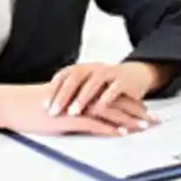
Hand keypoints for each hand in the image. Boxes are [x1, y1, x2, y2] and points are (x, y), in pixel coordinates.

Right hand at [0, 84, 152, 135]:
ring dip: (129, 120)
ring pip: (109, 112)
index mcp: (83, 91)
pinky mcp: (68, 117)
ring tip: (144, 128)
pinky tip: (122, 134)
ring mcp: (77, 106)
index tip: (147, 112)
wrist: (14, 104)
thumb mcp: (62, 105)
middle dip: (138, 112)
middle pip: (117, 102)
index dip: (132, 103)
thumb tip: (90, 115)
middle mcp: (83, 95)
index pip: (113, 96)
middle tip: (155, 120)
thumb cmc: (35, 107)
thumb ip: (77, 107)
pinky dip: (109, 129)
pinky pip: (93, 123)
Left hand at [44, 61, 164, 122]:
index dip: (53, 89)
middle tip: (54, 111)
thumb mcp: (88, 86)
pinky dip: (106, 98)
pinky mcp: (124, 80)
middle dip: (63, 95)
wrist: (137, 75)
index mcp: (83, 68)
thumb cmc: (107, 86)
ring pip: (94, 82)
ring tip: (74, 112)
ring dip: (82, 98)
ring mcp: (110, 72)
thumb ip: (72, 94)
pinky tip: (99, 109)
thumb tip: (48, 107)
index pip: (64, 76)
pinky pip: (114, 88)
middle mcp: (94, 67)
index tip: (44, 105)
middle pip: (75, 77)